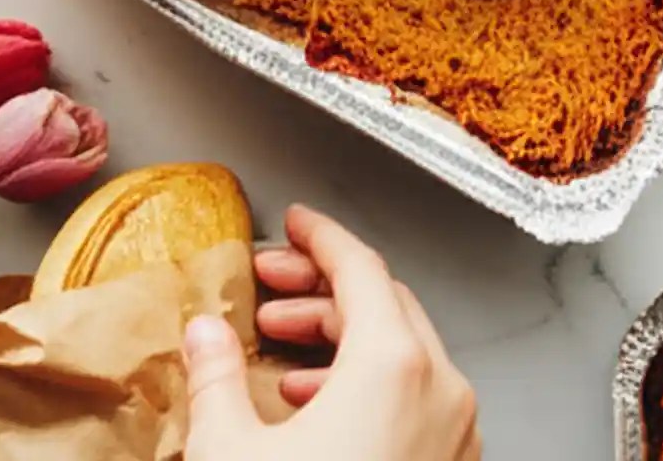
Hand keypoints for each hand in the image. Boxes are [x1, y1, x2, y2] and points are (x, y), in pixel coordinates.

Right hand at [182, 206, 481, 460]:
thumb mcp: (231, 451)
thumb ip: (217, 377)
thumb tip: (206, 337)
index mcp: (393, 368)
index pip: (361, 268)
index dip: (320, 237)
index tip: (297, 224)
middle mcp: (441, 393)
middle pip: (385, 305)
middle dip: (322, 288)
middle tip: (273, 284)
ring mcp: (456, 434)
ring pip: (406, 353)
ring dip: (343, 337)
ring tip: (285, 343)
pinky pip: (419, 400)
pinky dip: (371, 383)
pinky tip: (319, 402)